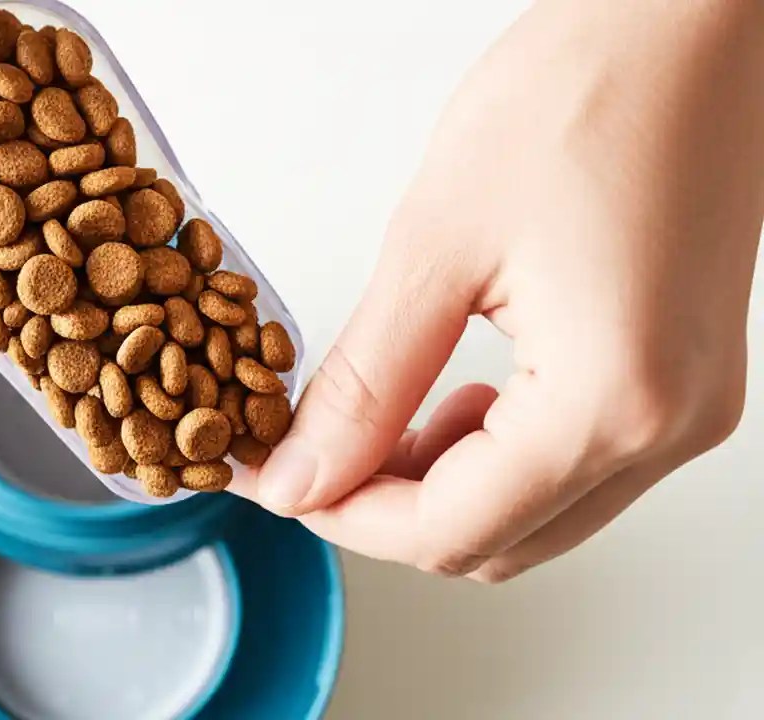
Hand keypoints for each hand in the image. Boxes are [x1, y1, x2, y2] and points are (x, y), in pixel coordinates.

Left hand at [232, 0, 763, 581]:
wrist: (692, 23)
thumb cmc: (587, 92)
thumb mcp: (437, 245)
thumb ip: (365, 383)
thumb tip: (302, 474)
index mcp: (611, 402)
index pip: (448, 529)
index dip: (342, 516)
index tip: (278, 478)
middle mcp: (667, 426)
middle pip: (494, 541)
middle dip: (385, 509)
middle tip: (313, 450)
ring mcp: (688, 408)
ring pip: (534, 516)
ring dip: (440, 487)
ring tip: (377, 418)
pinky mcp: (685, 381)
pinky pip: (576, 467)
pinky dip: (497, 456)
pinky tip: (452, 396)